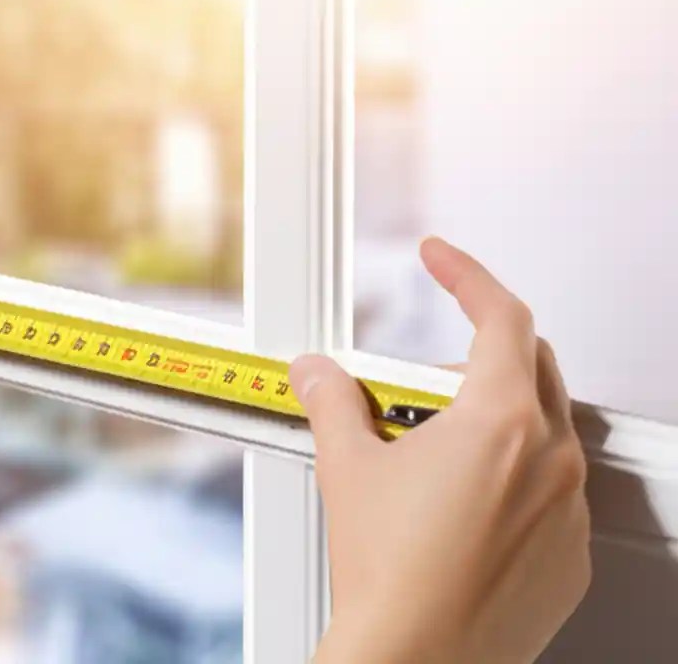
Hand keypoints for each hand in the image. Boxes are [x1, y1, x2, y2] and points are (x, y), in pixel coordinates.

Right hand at [298, 238, 590, 663]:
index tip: (441, 260)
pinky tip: (458, 509)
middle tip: (416, 384)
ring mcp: (566, 508)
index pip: (500, 316)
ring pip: (541, 431)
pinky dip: (510, 480)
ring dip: (491, 422)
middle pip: (528, 366)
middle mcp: (549, 458)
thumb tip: (315, 374)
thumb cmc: (389, 574)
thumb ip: (331, 402)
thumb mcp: (348, 468)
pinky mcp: (568, 554)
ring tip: (428, 456)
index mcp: (499, 422)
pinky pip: (550, 492)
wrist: (415, 659)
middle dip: (475, 354)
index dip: (466, 276)